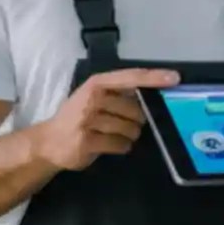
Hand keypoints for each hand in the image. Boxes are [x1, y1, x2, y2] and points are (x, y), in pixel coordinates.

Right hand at [31, 68, 179, 170]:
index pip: (131, 77)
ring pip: (130, 130)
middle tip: (121, 123)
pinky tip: (107, 144)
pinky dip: (120, 147)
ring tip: (111, 134)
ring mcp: (89, 120)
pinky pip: (120, 145)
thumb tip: (152, 92)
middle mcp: (93, 98)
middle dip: (136, 120)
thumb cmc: (77, 117)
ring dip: (128, 136)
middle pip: (136, 110)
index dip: (154, 77)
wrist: (49, 141)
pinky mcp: (88, 141)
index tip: (175, 78)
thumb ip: (118, 93)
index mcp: (97, 83)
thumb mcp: (94, 97)